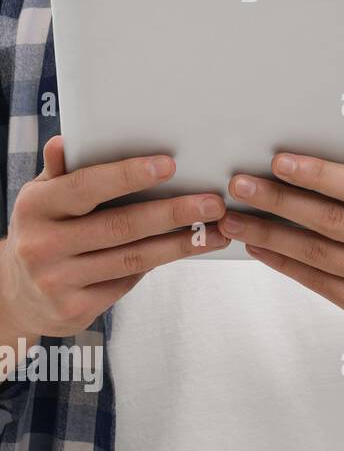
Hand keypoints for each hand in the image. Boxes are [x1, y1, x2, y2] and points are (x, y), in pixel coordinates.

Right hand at [0, 136, 228, 342]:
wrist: (19, 295)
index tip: (169, 165)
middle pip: (120, 225)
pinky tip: (190, 250)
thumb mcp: (43, 199)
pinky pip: (129, 281)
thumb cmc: (46, 230)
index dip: (128, 176)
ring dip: (181, 244)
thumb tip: (66, 142)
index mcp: (36, 207)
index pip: (85, 187)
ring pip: (134, 258)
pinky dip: (161, 263)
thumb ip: (61, 173)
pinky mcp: (75, 308)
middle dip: (173, 213)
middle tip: (213, 203)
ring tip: (217, 231)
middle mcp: (42, 245)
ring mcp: (57, 280)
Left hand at [217, 136, 343, 341]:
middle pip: (333, 221)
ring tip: (235, 218)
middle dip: (281, 201)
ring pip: (318, 254)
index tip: (280, 161)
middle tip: (241, 184)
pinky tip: (259, 246)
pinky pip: (317, 282)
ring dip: (270, 234)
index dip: (320, 175)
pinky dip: (283, 263)